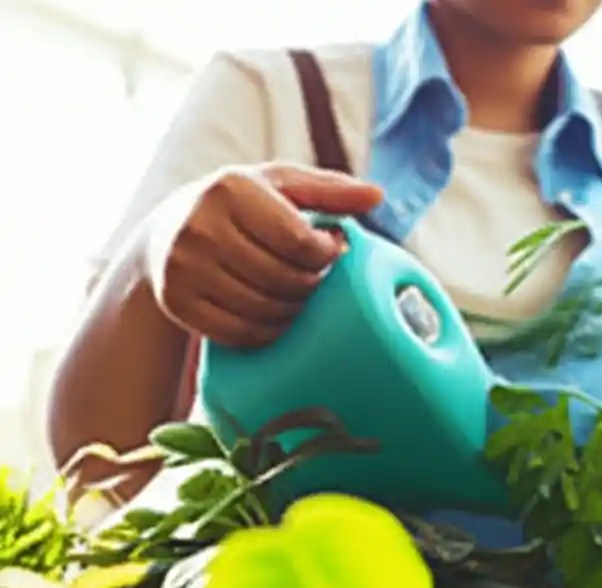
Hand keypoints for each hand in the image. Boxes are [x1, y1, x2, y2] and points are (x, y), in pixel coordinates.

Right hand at [143, 163, 382, 347]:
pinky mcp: (176, 302)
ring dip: (294, 310)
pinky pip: (239, 332)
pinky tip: (278, 316)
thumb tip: (378, 197)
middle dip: (311, 283)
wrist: (166, 232)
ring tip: (300, 295)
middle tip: (317, 277)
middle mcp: (200, 226)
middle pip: (283, 277)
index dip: (326, 254)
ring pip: (263, 308)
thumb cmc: (241, 205)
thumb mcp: (281, 184)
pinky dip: (268, 331)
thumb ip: (330, 189)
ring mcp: (183, 267)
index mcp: (231, 189)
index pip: (298, 240)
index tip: (330, 251)